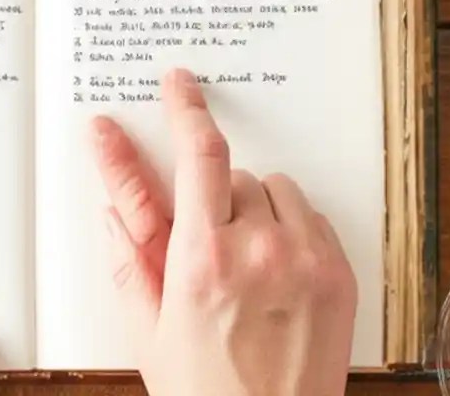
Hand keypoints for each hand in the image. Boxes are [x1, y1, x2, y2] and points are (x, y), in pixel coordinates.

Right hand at [92, 68, 357, 395]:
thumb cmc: (204, 391)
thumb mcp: (149, 329)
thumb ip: (127, 259)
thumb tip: (110, 206)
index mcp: (201, 258)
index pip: (197, 153)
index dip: (185, 108)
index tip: (180, 84)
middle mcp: (259, 249)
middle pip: (233, 174)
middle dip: (213, 196)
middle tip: (206, 241)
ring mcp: (306, 259)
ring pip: (276, 190)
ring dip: (257, 210)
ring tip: (246, 263)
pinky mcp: (339, 273)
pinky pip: (312, 217)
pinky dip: (292, 230)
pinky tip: (276, 274)